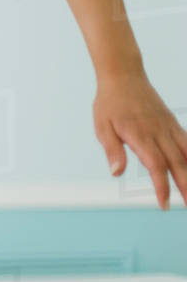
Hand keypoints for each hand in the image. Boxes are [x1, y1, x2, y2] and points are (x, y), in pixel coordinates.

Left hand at [94, 70, 186, 208]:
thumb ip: (113, 150)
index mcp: (141, 136)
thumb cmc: (109, 103)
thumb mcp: (102, 127)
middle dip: (186, 187)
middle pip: (177, 164)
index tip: (164, 204)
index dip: (162, 187)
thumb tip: (116, 173)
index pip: (156, 166)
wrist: (123, 76)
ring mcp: (169, 128)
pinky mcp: (172, 124)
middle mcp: (159, 133)